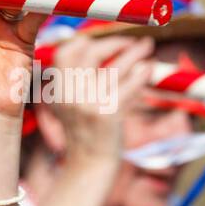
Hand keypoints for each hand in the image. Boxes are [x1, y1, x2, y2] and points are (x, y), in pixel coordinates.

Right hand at [42, 33, 152, 168]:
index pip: (64, 53)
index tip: (102, 41)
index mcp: (56, 91)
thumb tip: (103, 47)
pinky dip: (142, 73)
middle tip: (132, 42)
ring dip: (135, 52)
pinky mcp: (108, 114)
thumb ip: (77, 80)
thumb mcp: (70, 105)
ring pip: (115, 67)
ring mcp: (87, 105)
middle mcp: (68, 96)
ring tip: (147, 46)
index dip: (84, 42)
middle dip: (114, 42)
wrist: (89, 164)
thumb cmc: (85, 131)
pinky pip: (129, 85)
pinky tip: (148, 68)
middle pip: (91, 54)